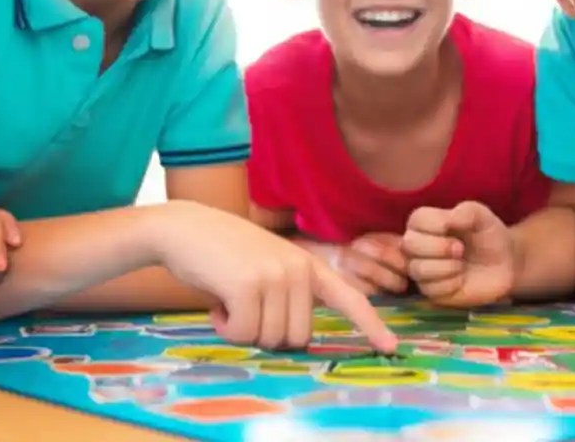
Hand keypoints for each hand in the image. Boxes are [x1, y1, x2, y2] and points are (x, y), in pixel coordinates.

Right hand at [155, 201, 396, 352]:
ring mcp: (276, 275)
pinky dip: (225, 328)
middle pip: (297, 338)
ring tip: (228, 298)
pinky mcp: (249, 285)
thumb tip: (294, 337)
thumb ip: (287, 295)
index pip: (348, 297)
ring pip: (270, 339)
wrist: (183, 228)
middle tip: (244, 307)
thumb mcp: (266, 268)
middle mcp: (299, 269)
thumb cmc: (221, 255)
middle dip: (267, 334)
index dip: (371, 325)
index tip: (391, 346)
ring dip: (243, 330)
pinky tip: (216, 301)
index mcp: (308, 266)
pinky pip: (244, 333)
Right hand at [402, 202, 512, 307]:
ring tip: (461, 264)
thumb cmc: (488, 235)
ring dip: (445, 266)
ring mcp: (422, 269)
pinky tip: (461, 279)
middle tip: (460, 249)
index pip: (416, 219)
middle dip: (437, 247)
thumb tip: (447, 219)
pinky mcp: (432, 291)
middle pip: (409, 244)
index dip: (436, 224)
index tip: (454, 226)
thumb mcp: (481, 216)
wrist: (505, 264)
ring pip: (417, 269)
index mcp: (426, 223)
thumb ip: (465, 211)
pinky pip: (431, 289)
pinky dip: (451, 283)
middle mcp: (418, 245)